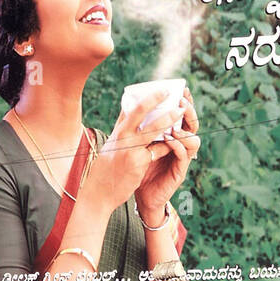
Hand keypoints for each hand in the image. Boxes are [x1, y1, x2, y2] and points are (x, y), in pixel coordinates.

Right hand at [86, 89, 183, 215]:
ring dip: (169, 118)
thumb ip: (120, 130)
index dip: (143, 97)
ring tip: (180, 110)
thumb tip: (126, 111)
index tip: (155, 88)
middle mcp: (122, 136)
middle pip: (139, 111)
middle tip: (168, 91)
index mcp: (116, 132)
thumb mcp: (111, 147)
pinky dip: (168, 144)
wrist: (99, 193)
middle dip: (155, 99)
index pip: (129, 108)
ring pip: (153, 128)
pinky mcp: (138, 162)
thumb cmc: (105, 170)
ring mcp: (130, 148)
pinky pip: (158, 149)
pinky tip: (176, 139)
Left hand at [134, 87, 199, 218]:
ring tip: (174, 123)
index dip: (184, 102)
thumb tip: (129, 103)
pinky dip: (177, 146)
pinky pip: (184, 156)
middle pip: (192, 124)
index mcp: (172, 136)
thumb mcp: (138, 143)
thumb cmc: (139, 168)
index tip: (181, 88)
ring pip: (193, 140)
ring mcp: (181, 159)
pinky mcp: (179, 172)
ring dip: (184, 130)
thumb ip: (140, 126)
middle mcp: (180, 146)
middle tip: (182, 101)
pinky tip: (169, 139)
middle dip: (189, 111)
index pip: (182, 116)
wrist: (140, 195)